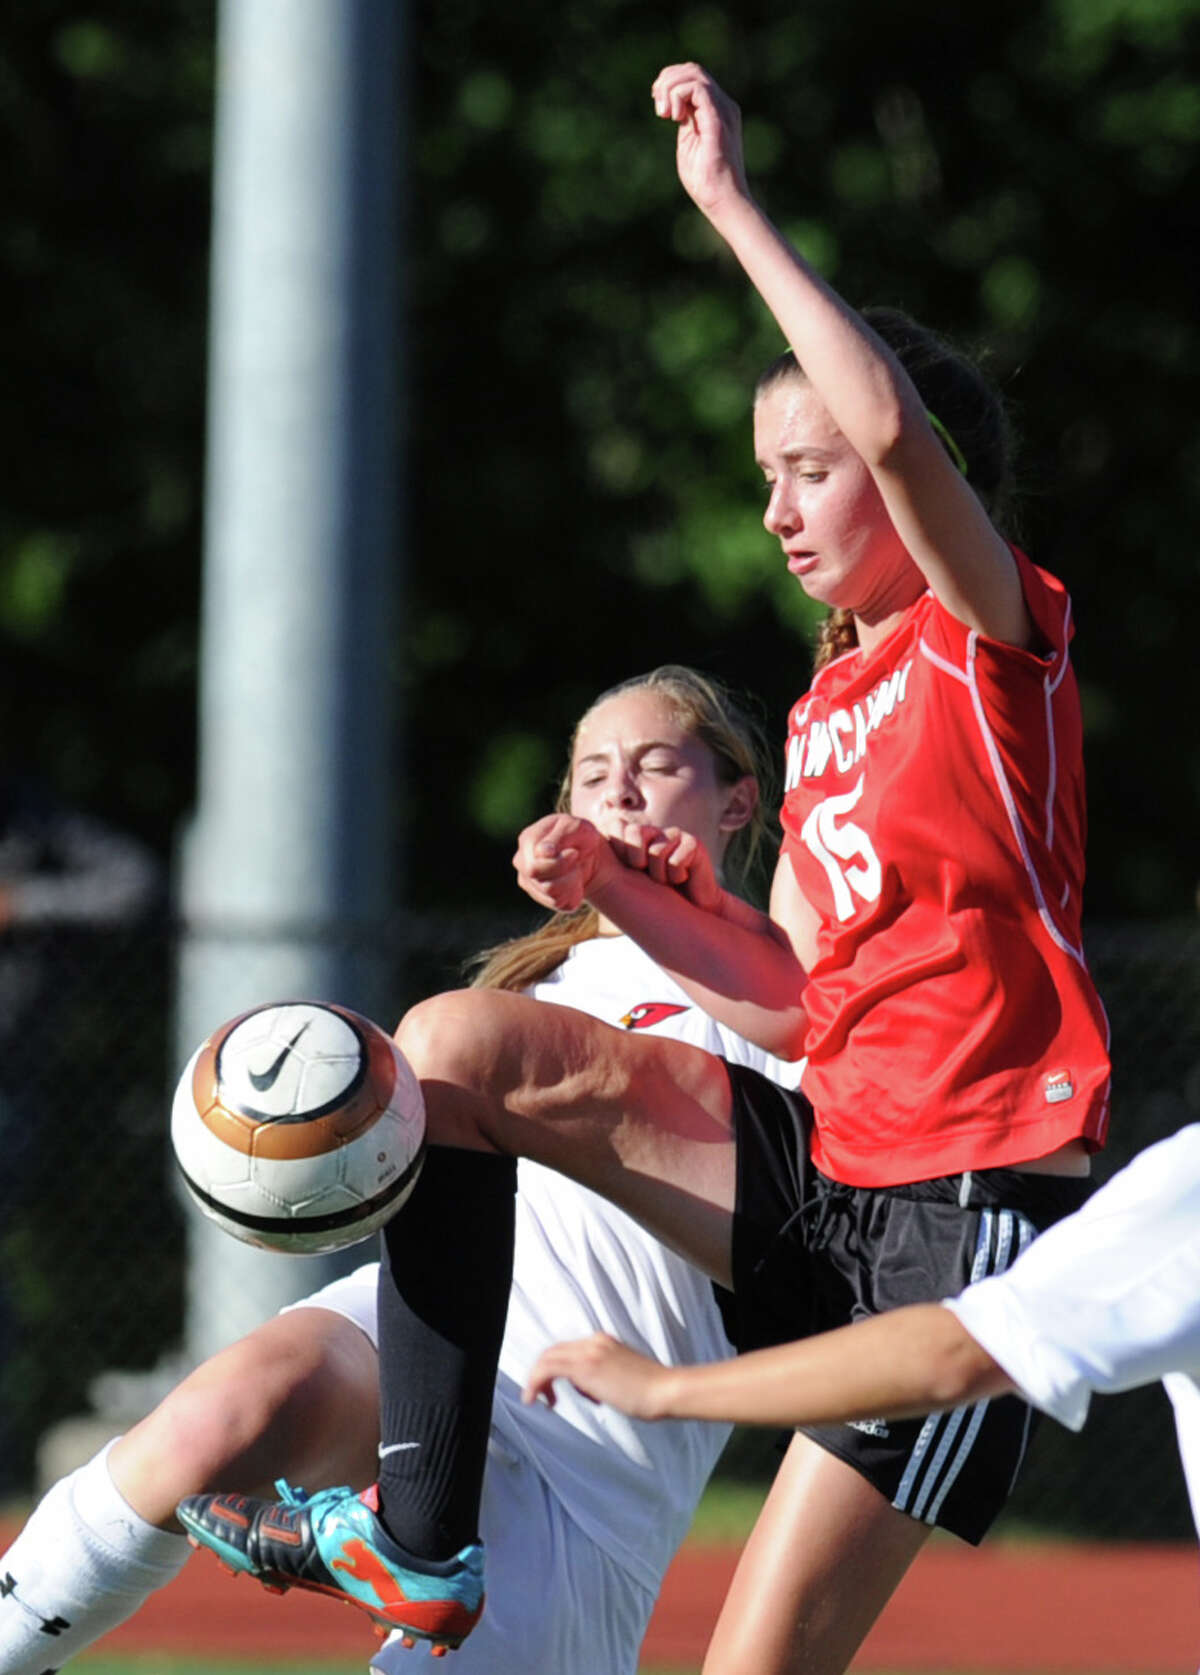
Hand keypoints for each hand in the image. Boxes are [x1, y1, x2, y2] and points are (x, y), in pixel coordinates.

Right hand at [513, 813, 615, 912]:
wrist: (590, 853)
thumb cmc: (581, 836)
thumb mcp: (577, 828)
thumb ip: (558, 837)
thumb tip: (541, 852)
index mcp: (527, 840)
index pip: (535, 864)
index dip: (559, 862)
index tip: (574, 852)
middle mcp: (522, 862)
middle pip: (538, 878)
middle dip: (564, 871)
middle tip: (576, 859)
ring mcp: (528, 881)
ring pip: (549, 892)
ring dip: (571, 881)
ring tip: (575, 869)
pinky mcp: (540, 896)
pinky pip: (557, 903)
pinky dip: (572, 893)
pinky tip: (574, 881)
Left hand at [522, 1332, 671, 1418]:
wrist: (665, 1390)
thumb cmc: (651, 1390)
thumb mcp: (624, 1376)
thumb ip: (605, 1376)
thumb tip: (592, 1388)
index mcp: (604, 1342)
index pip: (568, 1350)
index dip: (556, 1369)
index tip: (556, 1391)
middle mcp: (594, 1342)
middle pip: (554, 1351)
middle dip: (541, 1373)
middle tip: (540, 1396)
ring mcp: (589, 1351)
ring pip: (548, 1357)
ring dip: (535, 1379)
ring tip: (535, 1399)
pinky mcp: (586, 1366)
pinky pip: (549, 1368)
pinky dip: (536, 1381)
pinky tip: (536, 1398)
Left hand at [606, 824, 723, 912]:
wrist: (688, 913)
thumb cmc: (654, 899)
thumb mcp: (625, 882)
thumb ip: (607, 867)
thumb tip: (579, 857)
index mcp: (634, 839)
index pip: (615, 825)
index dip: (618, 847)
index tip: (627, 868)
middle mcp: (652, 833)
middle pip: (634, 831)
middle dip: (637, 861)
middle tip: (649, 877)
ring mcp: (672, 835)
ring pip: (656, 850)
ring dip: (660, 875)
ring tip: (667, 880)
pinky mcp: (692, 842)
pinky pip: (676, 858)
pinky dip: (677, 875)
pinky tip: (682, 879)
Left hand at [651, 63, 748, 216]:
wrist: (723, 201)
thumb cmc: (706, 181)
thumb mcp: (688, 143)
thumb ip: (685, 121)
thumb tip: (673, 104)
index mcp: (716, 110)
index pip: (693, 77)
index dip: (670, 83)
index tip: (659, 107)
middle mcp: (723, 105)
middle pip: (692, 70)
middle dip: (667, 81)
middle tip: (659, 109)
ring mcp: (723, 110)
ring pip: (693, 73)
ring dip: (670, 89)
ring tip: (665, 114)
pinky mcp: (718, 119)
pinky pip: (697, 88)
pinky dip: (678, 96)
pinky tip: (674, 118)